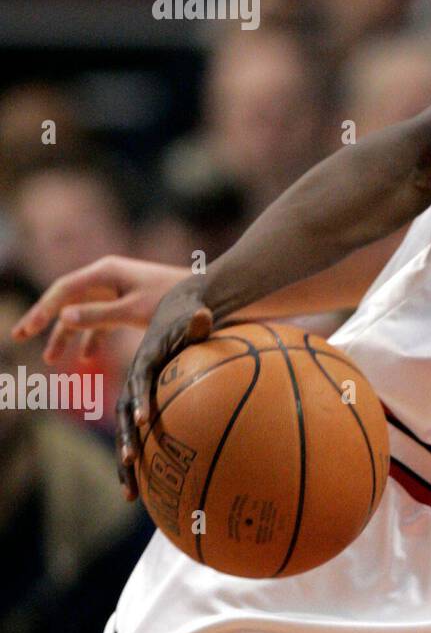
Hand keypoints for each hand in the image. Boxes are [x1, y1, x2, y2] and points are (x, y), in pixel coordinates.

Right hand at [11, 257, 189, 364]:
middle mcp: (108, 276)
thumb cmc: (173, 300)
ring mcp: (118, 288)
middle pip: (67, 298)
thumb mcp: (134, 310)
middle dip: (45, 319)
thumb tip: (63, 318)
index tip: (25, 331)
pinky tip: (87, 357)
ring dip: (68, 334)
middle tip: (20, 337)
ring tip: (51, 360)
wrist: (208, 294)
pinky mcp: (129, 301)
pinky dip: (93, 336)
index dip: (42, 309)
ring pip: (83, 311)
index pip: (64, 289)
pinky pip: (102, 319)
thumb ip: (98, 315)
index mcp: (106, 272)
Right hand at [116, 279, 213, 501]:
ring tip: (130, 496)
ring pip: (127, 436)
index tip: (143, 420)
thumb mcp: (192, 319)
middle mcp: (135, 384)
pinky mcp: (143, 410)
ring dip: (127, 466)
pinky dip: (138, 464)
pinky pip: (138, 440)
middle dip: (126, 441)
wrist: (174, 320)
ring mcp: (136, 400)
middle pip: (125, 417)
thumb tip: (203, 315)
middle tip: (130, 462)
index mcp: (145, 363)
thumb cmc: (188, 321)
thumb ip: (197, 322)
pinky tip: (142, 492)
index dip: (141, 401)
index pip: (140, 383)